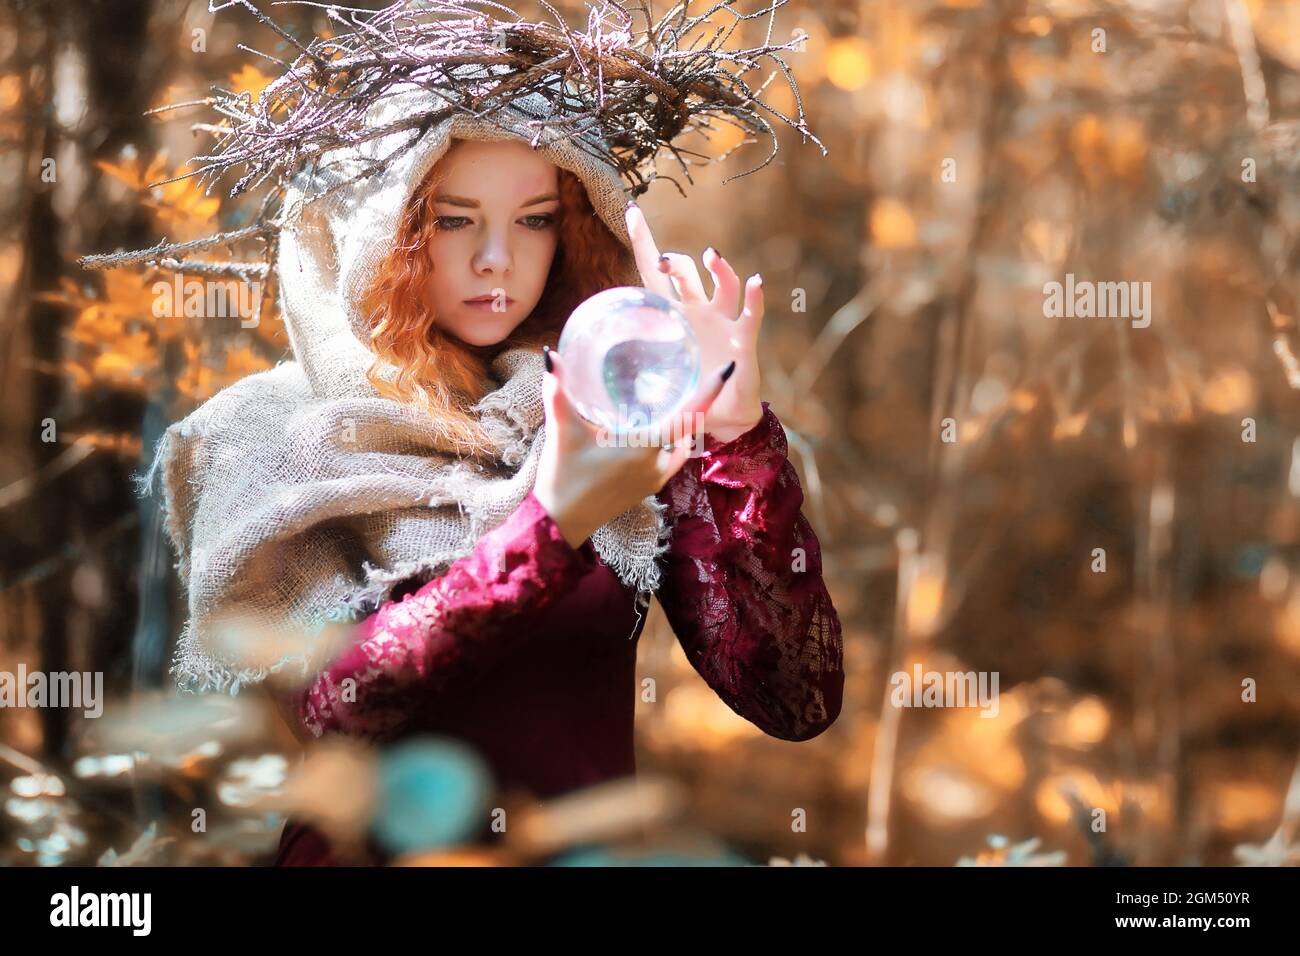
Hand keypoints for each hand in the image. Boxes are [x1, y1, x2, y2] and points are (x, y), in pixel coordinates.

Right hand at [533, 346, 736, 549]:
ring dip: (688, 425)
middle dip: (700, 403)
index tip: (728, 369)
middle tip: (705, 376)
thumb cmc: (562, 477)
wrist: (560, 522)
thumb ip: (557, 392)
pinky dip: (676, 442)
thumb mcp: (561, 431)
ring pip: (684, 446)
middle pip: (691, 429)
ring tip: (685, 399)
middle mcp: (657, 465)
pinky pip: (673, 460)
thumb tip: (551, 355)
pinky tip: (663, 429)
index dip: (710, 392)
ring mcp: (655, 479)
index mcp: (644, 448)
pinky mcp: (648, 488)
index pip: (688, 416)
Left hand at [624, 202, 764, 442]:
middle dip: (676, 261)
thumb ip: (604, 372)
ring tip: (710, 257)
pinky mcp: (743, 340)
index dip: (644, 242)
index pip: (653, 273)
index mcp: (670, 317)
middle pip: (687, 274)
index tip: (631, 210)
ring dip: (718, 268)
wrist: (719, 419)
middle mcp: (697, 312)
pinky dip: (755, 297)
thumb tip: (553, 360)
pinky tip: (755, 282)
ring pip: (723, 284)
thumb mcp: (640, 385)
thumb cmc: (679, 401)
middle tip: (663, 263)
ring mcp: (722, 323)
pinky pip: (751, 314)